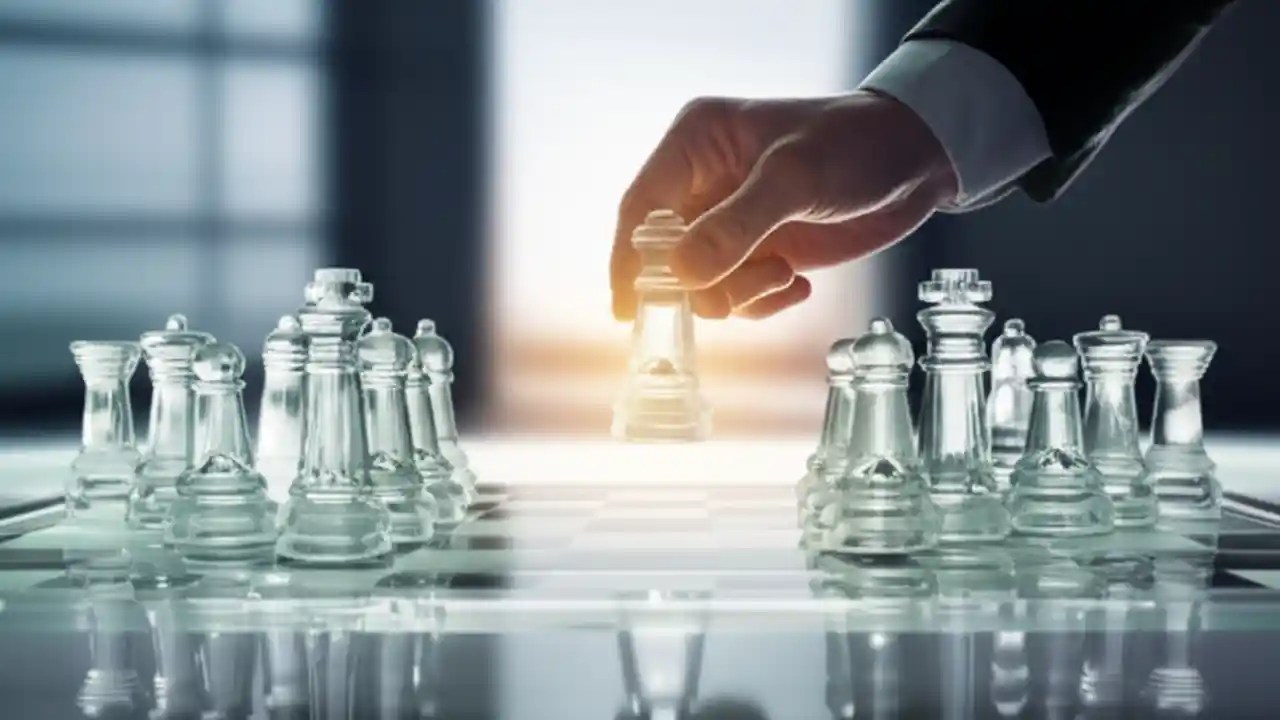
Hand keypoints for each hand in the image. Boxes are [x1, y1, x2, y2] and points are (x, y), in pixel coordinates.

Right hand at [611, 91, 957, 319]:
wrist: (918, 160)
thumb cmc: (855, 146)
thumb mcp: (795, 179)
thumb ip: (737, 227)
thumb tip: (681, 275)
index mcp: (696, 144)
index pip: (642, 207)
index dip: (628, 258)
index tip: (627, 307)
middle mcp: (705, 184)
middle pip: (666, 255)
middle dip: (698, 284)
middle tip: (730, 294)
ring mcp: (732, 221)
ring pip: (703, 283)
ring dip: (740, 293)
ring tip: (785, 273)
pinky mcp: (761, 250)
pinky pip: (738, 295)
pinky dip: (764, 301)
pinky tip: (800, 282)